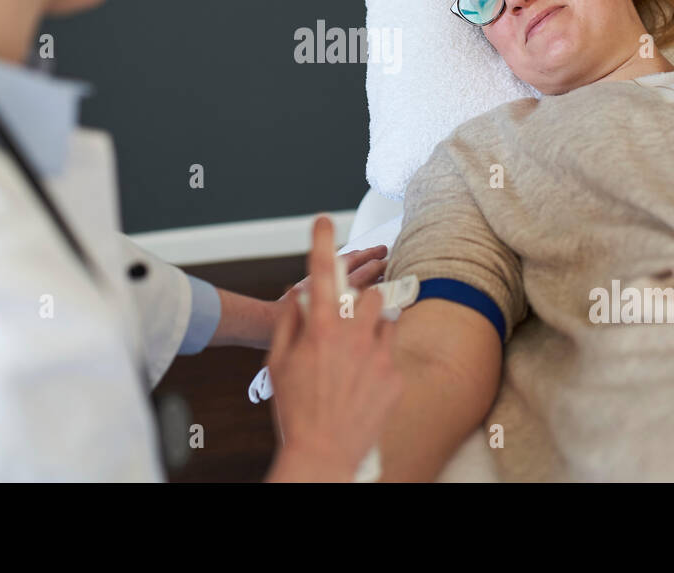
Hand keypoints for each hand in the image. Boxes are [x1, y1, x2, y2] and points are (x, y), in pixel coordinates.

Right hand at [264, 216, 403, 481]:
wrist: (322, 454)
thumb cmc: (295, 411)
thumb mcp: (279, 363)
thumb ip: (289, 323)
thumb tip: (298, 296)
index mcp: (321, 330)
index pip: (321, 273)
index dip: (320, 241)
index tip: (322, 220)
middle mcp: (353, 336)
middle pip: (370, 293)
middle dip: (362, 299)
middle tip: (349, 320)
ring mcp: (378, 355)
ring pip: (388, 317)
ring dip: (375, 324)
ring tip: (359, 349)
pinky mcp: (394, 377)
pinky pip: (393, 350)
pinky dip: (381, 356)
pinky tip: (365, 379)